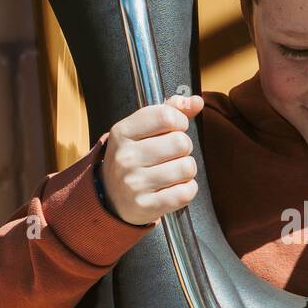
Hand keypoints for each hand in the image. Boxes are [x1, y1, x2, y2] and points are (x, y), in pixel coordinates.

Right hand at [101, 93, 203, 225]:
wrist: (110, 197)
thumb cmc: (133, 158)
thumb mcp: (141, 130)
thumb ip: (170, 111)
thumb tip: (197, 102)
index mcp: (122, 132)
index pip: (165, 116)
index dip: (180, 121)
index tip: (175, 128)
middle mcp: (125, 157)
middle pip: (181, 142)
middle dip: (184, 148)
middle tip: (172, 154)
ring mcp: (134, 184)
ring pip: (187, 168)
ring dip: (186, 170)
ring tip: (172, 171)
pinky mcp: (145, 206)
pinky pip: (186, 193)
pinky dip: (187, 189)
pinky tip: (173, 188)